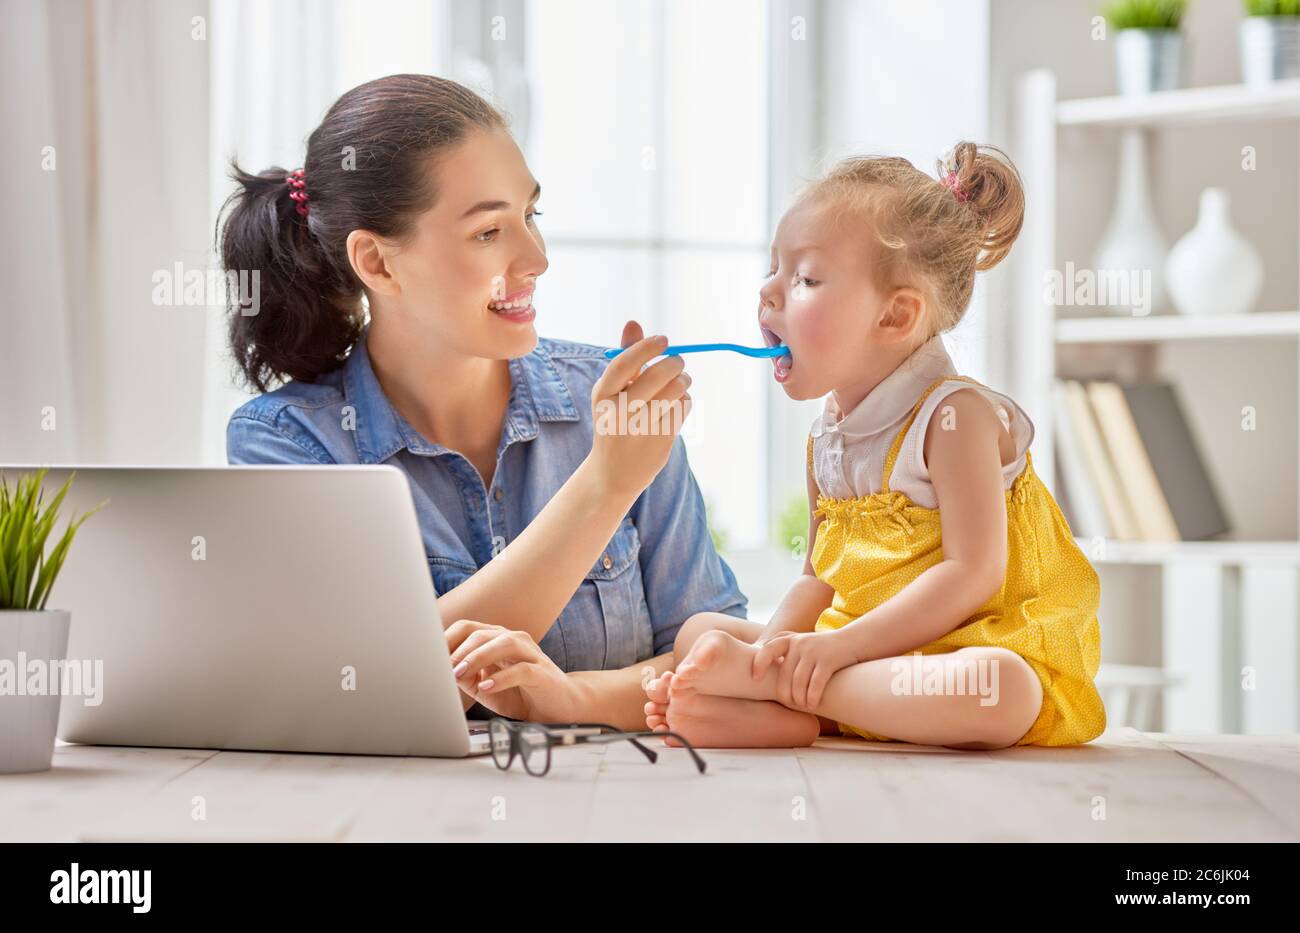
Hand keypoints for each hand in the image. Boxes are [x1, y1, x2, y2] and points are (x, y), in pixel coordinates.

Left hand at [446, 620, 576, 721]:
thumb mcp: (485, 686)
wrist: (559, 706)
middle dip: (458, 651)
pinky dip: (502, 677)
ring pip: (502, 643)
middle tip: (443, 670)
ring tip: (460, 673)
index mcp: (497, 639)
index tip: (428, 659)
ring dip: (476, 657)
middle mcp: (513, 640)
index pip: (466, 628)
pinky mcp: (543, 673)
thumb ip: (465, 677)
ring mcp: (530, 653)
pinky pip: (522, 669)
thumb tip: (441, 672)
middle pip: (480, 633)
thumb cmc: (519, 694)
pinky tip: (488, 686)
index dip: (445, 641)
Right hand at [586, 320, 692, 498]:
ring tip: (679, 383)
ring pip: (676, 390)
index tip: (663, 340)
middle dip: (674, 362)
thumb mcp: (612, 391)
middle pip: (657, 375)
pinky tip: (674, 406)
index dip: (647, 346)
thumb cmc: (615, 421)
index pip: (625, 362)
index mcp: (603, 394)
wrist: (613, 472)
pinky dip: (684, 401)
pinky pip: (683, 407)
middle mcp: (619, 412)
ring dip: (683, 381)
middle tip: (678, 361)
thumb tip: (633, 323)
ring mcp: (641, 429)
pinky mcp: (660, 440)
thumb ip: (626, 358)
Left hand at [752, 628, 858, 711]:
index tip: (756, 678)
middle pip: (785, 674)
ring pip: (799, 681)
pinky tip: (813, 704)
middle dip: (786, 693)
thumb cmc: (822, 649)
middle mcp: (800, 643)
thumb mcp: (802, 644)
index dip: (760, 663)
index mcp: (790, 639)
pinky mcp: (828, 660)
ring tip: (803, 705)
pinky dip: (812, 697)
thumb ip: (784, 652)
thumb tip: (759, 672)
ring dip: (799, 698)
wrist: (852, 640)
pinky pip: (815, 684)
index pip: (768, 648)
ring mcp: (814, 651)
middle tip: (790, 703)